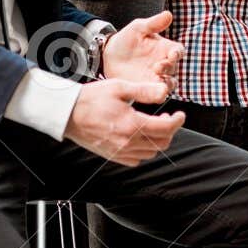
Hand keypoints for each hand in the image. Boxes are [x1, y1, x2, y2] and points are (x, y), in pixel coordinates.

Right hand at [64, 79, 184, 166]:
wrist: (67, 114)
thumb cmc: (91, 98)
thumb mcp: (119, 87)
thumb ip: (145, 91)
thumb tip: (165, 92)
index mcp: (131, 124)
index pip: (166, 128)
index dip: (178, 121)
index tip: (180, 114)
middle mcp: (127, 142)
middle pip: (162, 143)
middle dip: (170, 131)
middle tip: (167, 118)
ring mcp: (119, 152)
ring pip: (150, 153)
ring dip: (158, 141)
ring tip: (154, 125)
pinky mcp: (112, 156)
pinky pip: (136, 159)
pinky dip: (144, 151)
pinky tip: (140, 138)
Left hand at [101, 10, 182, 92]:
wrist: (108, 56)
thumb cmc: (126, 39)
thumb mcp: (138, 28)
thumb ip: (153, 23)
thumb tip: (168, 14)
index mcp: (165, 48)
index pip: (178, 51)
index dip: (177, 53)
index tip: (173, 54)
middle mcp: (164, 63)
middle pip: (175, 69)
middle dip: (169, 69)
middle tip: (158, 67)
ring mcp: (157, 77)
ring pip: (170, 84)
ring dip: (168, 84)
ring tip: (160, 83)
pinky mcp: (148, 88)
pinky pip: (157, 94)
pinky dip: (158, 95)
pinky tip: (153, 93)